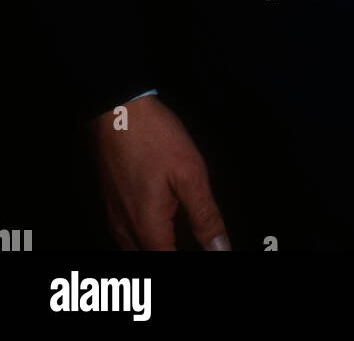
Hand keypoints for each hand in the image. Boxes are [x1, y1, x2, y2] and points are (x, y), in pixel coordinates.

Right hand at [90, 94, 229, 250]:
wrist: (117, 110)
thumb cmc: (154, 137)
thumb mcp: (190, 174)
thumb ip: (206, 216)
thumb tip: (221, 248)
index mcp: (147, 229)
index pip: (171, 262)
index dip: (195, 257)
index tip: (208, 248)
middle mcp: (125, 231)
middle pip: (154, 257)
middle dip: (176, 250)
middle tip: (200, 237)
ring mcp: (115, 219)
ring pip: (139, 250)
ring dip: (163, 245)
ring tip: (186, 229)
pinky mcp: (112, 206)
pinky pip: (131, 236)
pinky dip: (151, 236)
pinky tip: (168, 219)